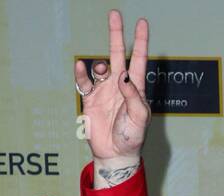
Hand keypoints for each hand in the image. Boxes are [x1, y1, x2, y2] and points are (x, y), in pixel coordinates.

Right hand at [75, 10, 150, 162]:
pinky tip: (81, 68)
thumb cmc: (132, 138)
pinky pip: (84, 81)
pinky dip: (81, 73)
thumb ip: (134, 96)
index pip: (139, 59)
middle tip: (114, 14)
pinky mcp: (90, 99)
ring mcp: (104, 90)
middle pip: (118, 54)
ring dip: (101, 64)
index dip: (140, 41)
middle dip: (116, 34)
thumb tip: (124, 76)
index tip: (142, 23)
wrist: (115, 153)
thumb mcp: (139, 118)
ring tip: (103, 70)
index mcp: (135, 88)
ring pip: (100, 66)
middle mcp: (120, 85)